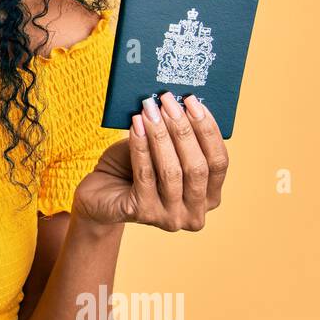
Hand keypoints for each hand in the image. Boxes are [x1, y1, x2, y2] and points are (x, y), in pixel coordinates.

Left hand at [72, 92, 227, 230]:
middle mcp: (194, 213)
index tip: (193, 102)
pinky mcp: (143, 214)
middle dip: (183, 130)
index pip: (218, 163)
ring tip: (150, 109)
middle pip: (197, 167)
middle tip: (169, 101)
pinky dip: (141, 147)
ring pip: (172, 172)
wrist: (102, 194)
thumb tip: (178, 103)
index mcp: (209, 197)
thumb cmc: (135, 169)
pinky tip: (136, 126)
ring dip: (160, 135)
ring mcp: (170, 218)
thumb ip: (176, 137)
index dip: (208, 131)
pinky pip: (145, 176)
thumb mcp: (161, 152)